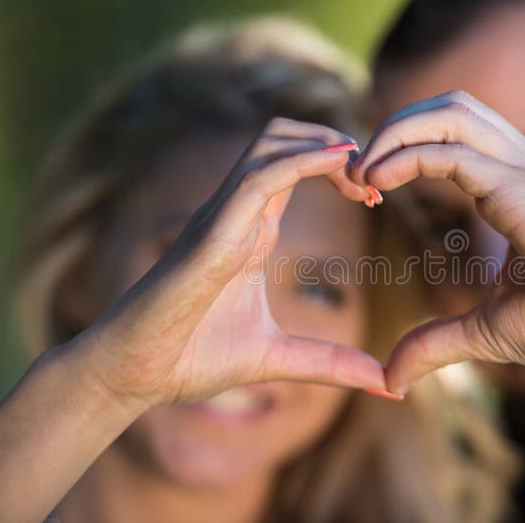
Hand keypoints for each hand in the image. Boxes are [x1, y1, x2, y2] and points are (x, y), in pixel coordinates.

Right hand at [75, 117, 385, 407]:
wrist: (137, 375)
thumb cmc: (193, 357)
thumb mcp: (279, 357)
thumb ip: (331, 365)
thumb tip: (387, 385)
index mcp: (252, 229)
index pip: (295, 168)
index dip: (339, 169)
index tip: (375, 198)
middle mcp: (237, 212)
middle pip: (284, 138)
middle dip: (335, 143)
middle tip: (375, 179)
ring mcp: (222, 216)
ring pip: (270, 143)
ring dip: (322, 143)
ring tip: (363, 167)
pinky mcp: (212, 233)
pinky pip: (257, 178)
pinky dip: (301, 161)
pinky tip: (339, 163)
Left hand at [350, 91, 524, 393]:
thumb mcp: (487, 333)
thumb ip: (436, 343)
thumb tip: (392, 376)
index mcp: (521, 185)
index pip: (456, 134)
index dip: (405, 148)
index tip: (368, 186)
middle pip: (450, 107)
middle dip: (395, 126)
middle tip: (355, 170)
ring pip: (451, 114)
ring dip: (395, 133)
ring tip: (361, 173)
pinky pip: (453, 154)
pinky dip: (406, 157)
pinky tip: (377, 184)